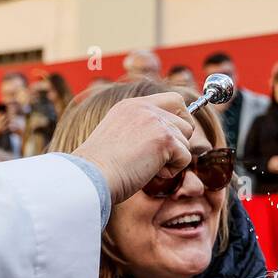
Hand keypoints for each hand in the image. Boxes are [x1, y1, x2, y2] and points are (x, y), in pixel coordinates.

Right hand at [71, 93, 194, 205]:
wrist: (92, 177)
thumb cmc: (99, 168)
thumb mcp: (116, 137)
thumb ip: (139, 130)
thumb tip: (165, 142)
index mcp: (131, 106)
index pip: (174, 100)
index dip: (181, 118)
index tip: (174, 138)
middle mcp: (145, 108)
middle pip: (185, 123)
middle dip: (178, 145)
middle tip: (156, 160)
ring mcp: (156, 121)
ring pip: (186, 142)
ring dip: (171, 160)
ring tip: (146, 167)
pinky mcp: (165, 139)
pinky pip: (185, 157)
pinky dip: (171, 171)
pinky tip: (149, 173)